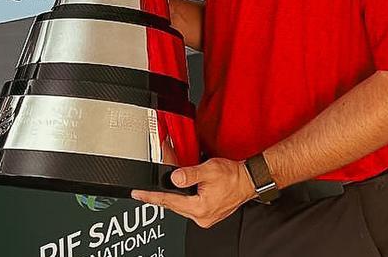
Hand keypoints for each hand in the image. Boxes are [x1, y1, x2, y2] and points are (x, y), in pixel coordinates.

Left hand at [131, 158, 256, 227]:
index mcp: (199, 207)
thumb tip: (174, 178)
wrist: (249, 180)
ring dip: (172, 196)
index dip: (151, 197)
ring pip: (180, 206)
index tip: (138, 195)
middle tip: (146, 189)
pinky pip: (188, 206)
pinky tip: (180, 191)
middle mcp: (201, 216)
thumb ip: (189, 174)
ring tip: (164, 187)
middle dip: (160, 195)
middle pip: (173, 205)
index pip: (168, 202)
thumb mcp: (209, 170)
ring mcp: (204, 216)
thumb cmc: (233, 176)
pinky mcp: (207, 213)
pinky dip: (182, 198)